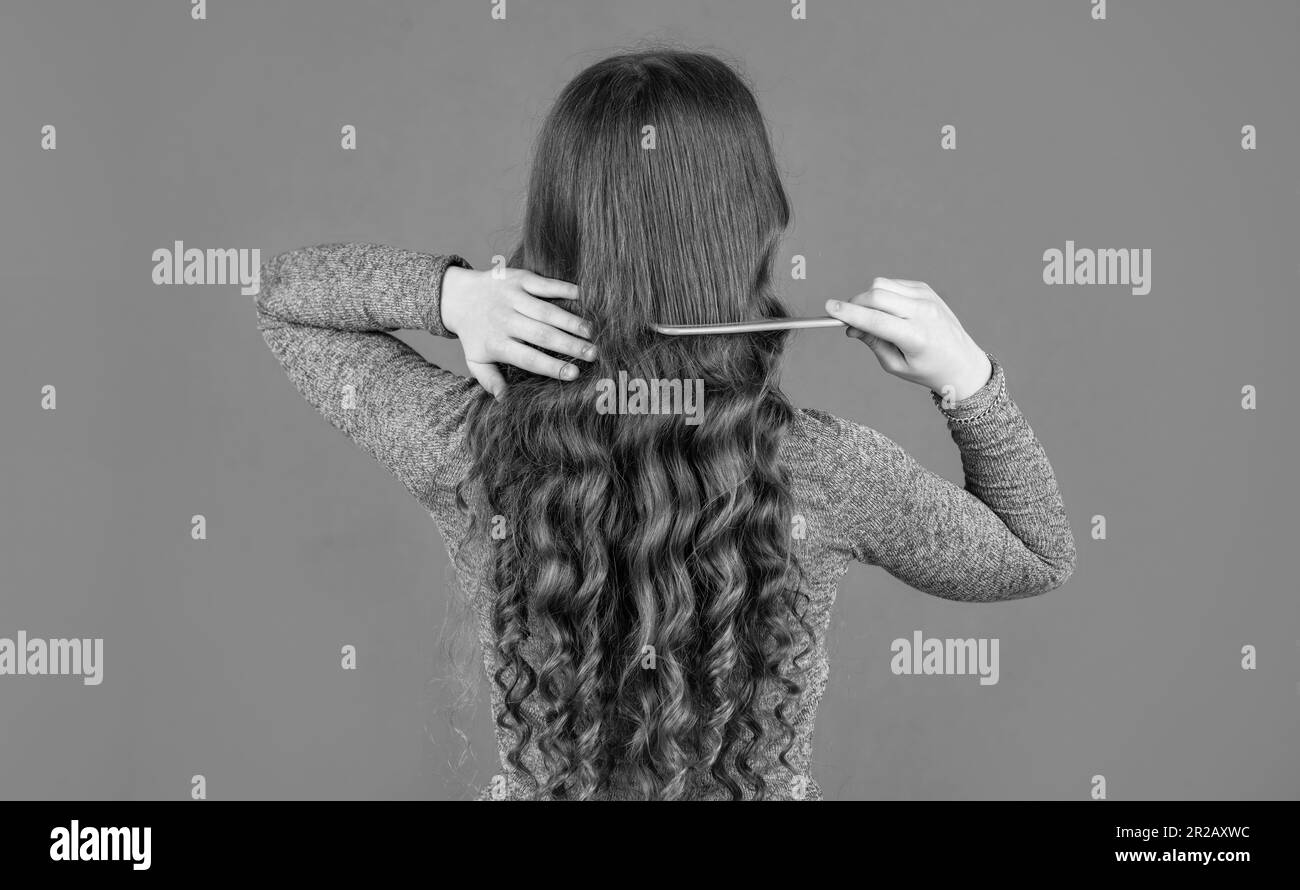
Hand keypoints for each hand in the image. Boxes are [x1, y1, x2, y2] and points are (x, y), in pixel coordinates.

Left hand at [440, 266, 592, 397]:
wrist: (458, 295)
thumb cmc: (474, 333)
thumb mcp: (476, 360)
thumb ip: (490, 381)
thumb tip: (505, 400)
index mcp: (497, 343)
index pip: (529, 358)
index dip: (552, 366)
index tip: (574, 374)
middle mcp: (505, 320)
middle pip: (542, 335)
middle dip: (570, 345)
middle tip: (593, 354)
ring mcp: (512, 297)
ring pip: (546, 311)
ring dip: (571, 321)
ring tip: (591, 332)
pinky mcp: (518, 279)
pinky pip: (545, 285)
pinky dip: (564, 289)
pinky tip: (583, 297)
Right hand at [826, 278, 991, 401]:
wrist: (962, 361)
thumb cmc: (927, 369)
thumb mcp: (896, 365)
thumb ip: (872, 342)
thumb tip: (850, 326)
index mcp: (915, 337)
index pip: (874, 319)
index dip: (848, 313)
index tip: (829, 308)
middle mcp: (923, 312)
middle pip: (875, 295)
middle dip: (854, 304)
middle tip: (848, 319)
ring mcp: (926, 297)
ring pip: (882, 284)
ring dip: (868, 298)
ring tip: (873, 317)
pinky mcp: (926, 289)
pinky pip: (893, 284)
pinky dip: (883, 295)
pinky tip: (890, 312)